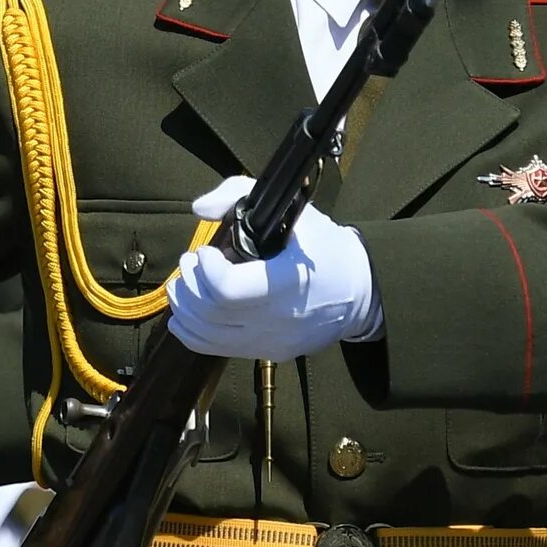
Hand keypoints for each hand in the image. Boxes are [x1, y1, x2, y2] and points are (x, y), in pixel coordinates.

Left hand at [164, 179, 381, 360]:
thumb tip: (199, 208)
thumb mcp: (296, 210)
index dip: (207, 270)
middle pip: (211, 313)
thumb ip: (241, 194)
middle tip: (190, 261)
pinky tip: (186, 311)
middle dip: (190, 284)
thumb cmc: (326, 247)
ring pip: (207, 335)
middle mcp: (278, 319)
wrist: (361, 291)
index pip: (229, 290)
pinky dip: (192, 331)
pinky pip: (216, 349)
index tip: (206, 250)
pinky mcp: (267, 353)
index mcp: (288, 283)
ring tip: (184, 283)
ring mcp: (272, 341)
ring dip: (184, 307)